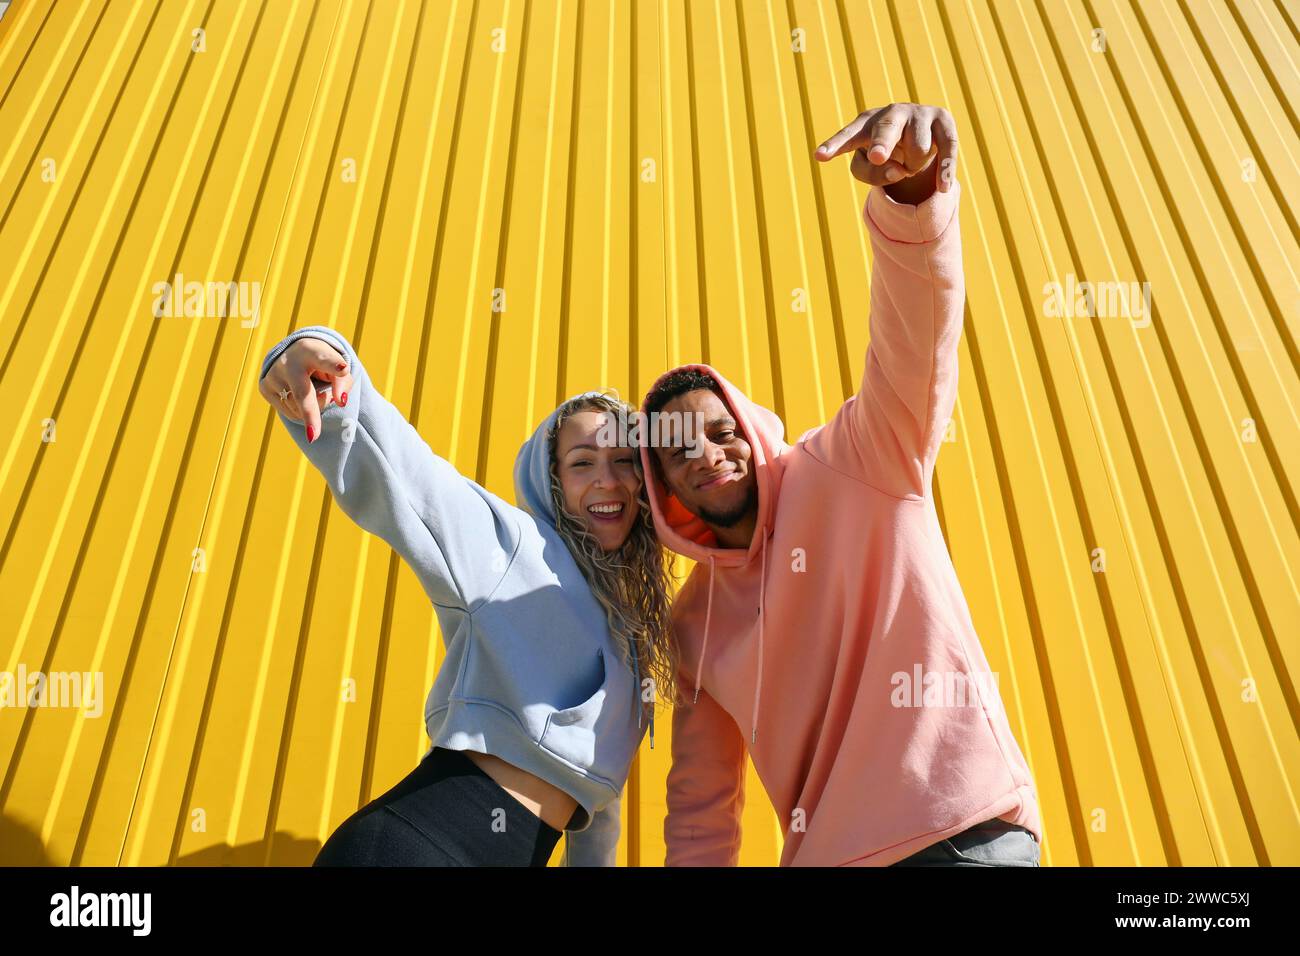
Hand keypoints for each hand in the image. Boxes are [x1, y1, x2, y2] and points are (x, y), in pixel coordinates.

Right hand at [258, 336, 354, 442]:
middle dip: (310, 415)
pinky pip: (289, 413)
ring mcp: (273, 375)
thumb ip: (344, 382)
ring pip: (298, 408)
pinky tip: (299, 396)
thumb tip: (340, 401)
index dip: (334, 365)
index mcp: (311, 351)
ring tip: (313, 391)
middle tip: (313, 436)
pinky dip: (300, 411)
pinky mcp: (264, 387)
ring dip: (312, 409)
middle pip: (302, 394)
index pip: (324, 359)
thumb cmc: (323, 364)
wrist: (294, 354)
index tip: (343, 369)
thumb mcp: (338, 368)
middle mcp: (289, 362)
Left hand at [814, 103, 957, 198]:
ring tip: (911, 160)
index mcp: (866, 123)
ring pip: (917, 148)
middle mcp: (891, 113)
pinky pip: (947, 147)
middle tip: (877, 156)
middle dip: (882, 142)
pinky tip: (942, 187)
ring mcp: (918, 113)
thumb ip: (877, 174)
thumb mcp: (874, 168)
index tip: (819, 156)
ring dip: (915, 165)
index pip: (848, 135)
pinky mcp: (943, 119)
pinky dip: (945, 169)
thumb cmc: (890, 154)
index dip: (834, 145)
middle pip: (886, 129)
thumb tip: (897, 170)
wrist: (923, 135)